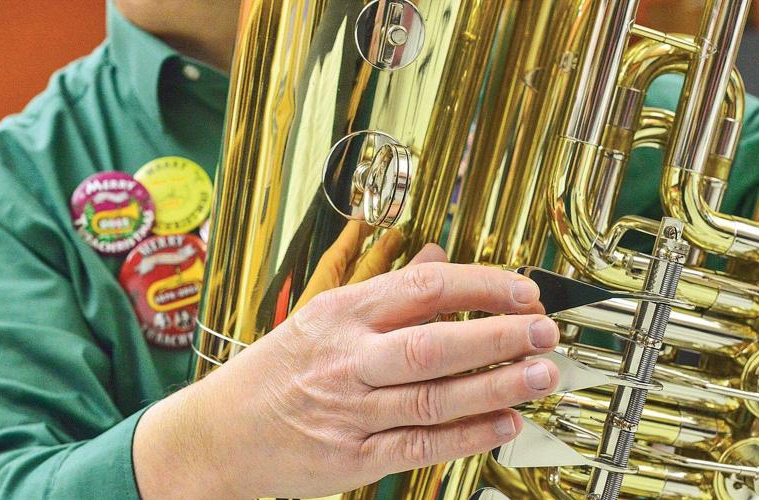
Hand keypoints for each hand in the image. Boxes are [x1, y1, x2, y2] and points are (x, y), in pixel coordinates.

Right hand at [133, 245, 559, 498]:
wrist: (213, 440)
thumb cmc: (268, 376)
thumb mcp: (319, 318)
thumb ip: (385, 289)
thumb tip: (438, 259)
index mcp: (339, 315)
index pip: (424, 289)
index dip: (482, 287)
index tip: (523, 291)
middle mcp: (345, 359)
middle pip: (435, 343)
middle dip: (499, 336)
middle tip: (545, 332)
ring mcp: (348, 411)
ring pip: (434, 396)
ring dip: (496, 385)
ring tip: (540, 375)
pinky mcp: (351, 459)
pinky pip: (420, 444)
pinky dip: (467, 435)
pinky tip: (503, 423)